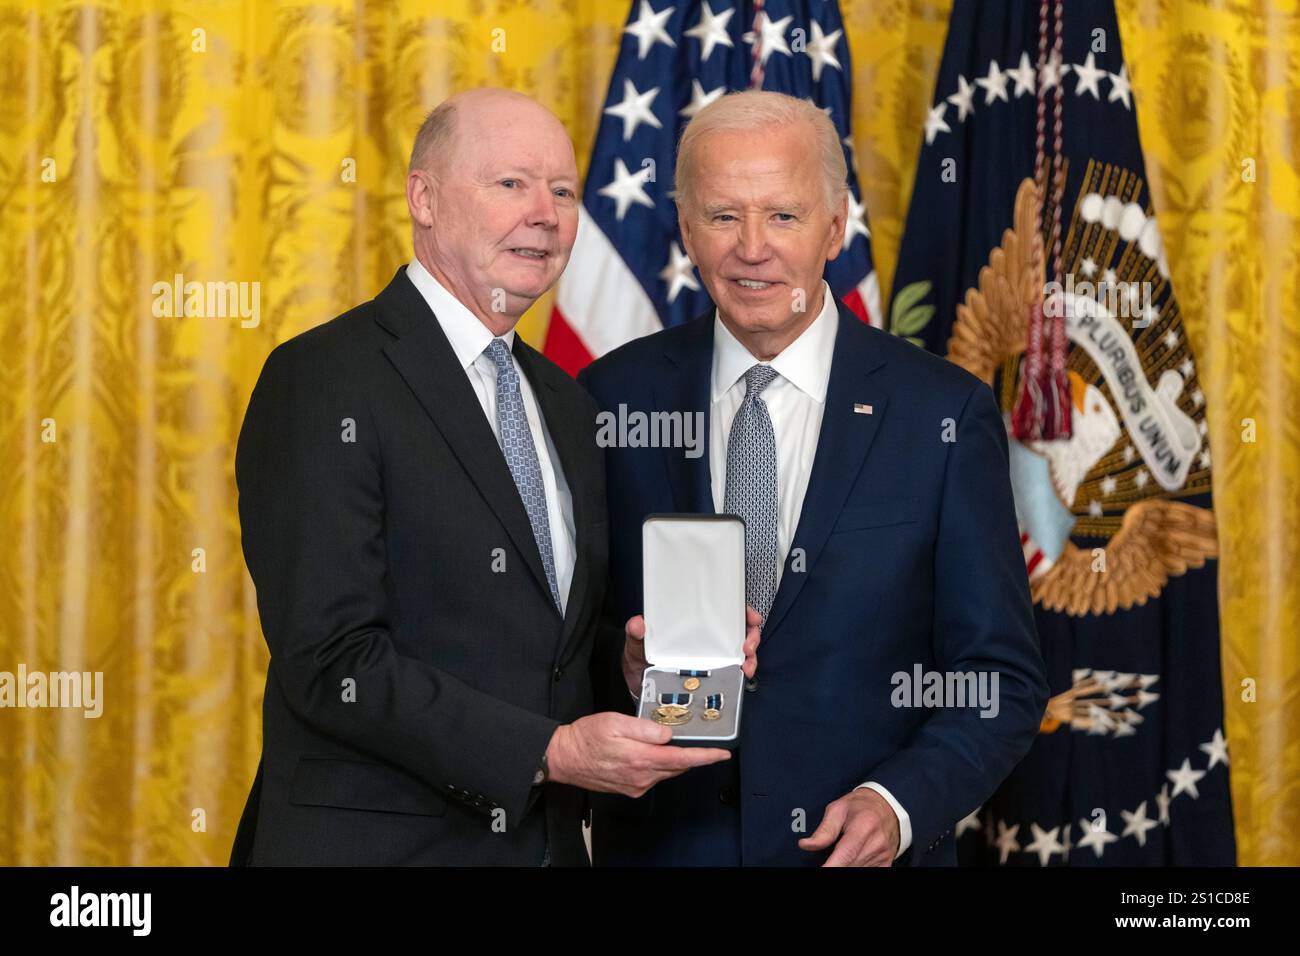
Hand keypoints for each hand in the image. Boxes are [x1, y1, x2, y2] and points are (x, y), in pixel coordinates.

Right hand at [544, 712, 730, 797]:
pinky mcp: (631, 788)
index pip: (682, 760)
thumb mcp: (615, 722)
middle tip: (700, 740)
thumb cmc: (585, 737)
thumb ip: (645, 728)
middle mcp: (641, 776)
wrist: (563, 758)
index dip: (705, 757)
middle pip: (677, 767)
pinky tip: (649, 752)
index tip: (722, 754)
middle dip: (691, 755)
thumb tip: (668, 734)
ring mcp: (636, 785)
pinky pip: (653, 776)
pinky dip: (658, 764)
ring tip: (668, 742)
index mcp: (640, 758)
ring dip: (673, 759)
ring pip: (666, 771)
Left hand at [623, 605, 761, 696]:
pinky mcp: (713, 676)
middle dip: (751, 636)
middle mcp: (705, 640)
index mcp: (692, 626)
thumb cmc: (641, 660)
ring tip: (746, 665)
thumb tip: (638, 624)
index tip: (748, 615)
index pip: (721, 612)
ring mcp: (711, 658)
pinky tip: (741, 676)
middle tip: (747, 646)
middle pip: (738, 632)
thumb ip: (636, 634)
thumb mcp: (636, 645)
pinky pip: (732, 673)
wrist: (640, 688)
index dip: (740, 611)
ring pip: (740, 653)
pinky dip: (741, 674)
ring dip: (750, 658)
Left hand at [798, 788, 899, 866]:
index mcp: (863, 827)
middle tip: (824, 861)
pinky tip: (849, 861)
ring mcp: (883, 856)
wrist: (887, 807)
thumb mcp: (837, 809)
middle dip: (834, 866)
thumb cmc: (859, 807)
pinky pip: (868, 873)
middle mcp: (876, 844)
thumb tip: (805, 845)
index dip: (831, 867)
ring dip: (844, 867)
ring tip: (838, 857)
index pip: (846, 855)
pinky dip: (854, 868)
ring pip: (857, 872)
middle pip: (850, 867)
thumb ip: (823, 830)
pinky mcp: (886, 864)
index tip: (821, 869)